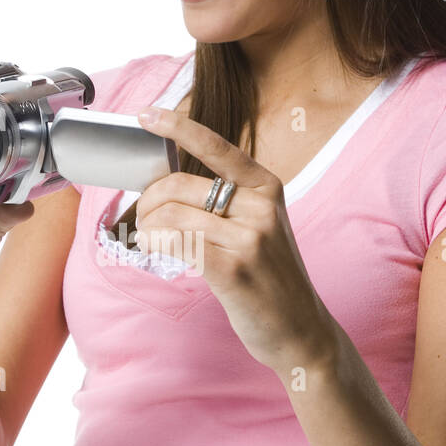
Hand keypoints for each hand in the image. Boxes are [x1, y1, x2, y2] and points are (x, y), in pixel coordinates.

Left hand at [134, 106, 337, 377]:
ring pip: (172, 215)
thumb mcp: (260, 227)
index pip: (216, 146)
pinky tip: (154, 250)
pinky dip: (155, 244)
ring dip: (147, 227)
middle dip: (148, 201)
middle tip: (143, 220)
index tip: (146, 115)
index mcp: (266, 187)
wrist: (301, 330)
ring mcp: (250, 238)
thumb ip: (225, 203)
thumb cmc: (270, 278)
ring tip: (148, 240)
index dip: (177, 127)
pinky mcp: (233, 269)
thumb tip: (166, 185)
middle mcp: (260, 207)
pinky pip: (176, 243)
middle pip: (179, 186)